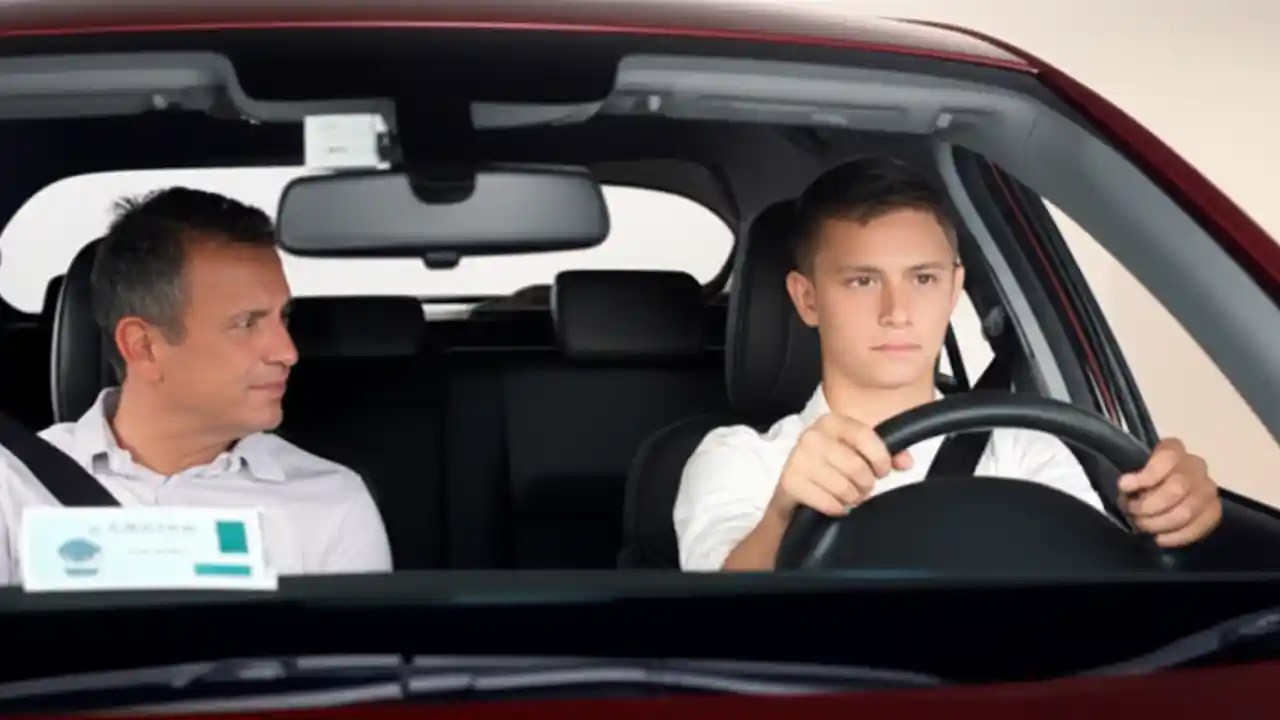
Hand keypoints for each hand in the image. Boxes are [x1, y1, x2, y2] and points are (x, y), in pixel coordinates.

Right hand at [767, 413, 913, 519]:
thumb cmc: (832, 467)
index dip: (880, 458)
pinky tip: (834, 503)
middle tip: (862, 487)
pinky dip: (837, 508)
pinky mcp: (790, 482)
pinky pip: (829, 503)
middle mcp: (812, 436)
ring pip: (844, 488)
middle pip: (856, 467)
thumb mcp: (857, 452)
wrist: (795, 488)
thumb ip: (886, 454)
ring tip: (848, 495)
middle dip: (866, 484)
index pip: (864, 435)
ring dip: (852, 498)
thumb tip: (905, 463)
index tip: (882, 470)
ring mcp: (798, 459)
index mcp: (831, 422)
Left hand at [1119, 438, 1221, 547]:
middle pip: (1177, 488)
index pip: (1167, 458)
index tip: (1125, 486)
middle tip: (1133, 513)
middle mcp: (1196, 466)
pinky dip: (1174, 537)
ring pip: (1186, 511)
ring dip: (1159, 524)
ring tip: (1142, 526)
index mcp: (1173, 449)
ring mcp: (1208, 488)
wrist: (1160, 490)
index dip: (1146, 475)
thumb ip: (1131, 480)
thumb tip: (1127, 488)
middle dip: (1149, 506)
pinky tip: (1159, 538)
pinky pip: (1197, 528)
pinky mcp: (1214, 510)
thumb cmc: (1141, 480)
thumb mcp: (1132, 474)